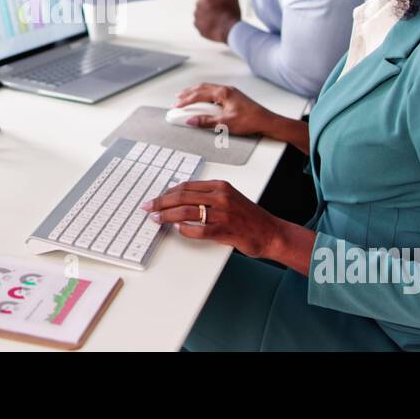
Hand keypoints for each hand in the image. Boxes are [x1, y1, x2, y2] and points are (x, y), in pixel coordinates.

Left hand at [141, 180, 287, 258]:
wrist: (270, 232)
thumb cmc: (248, 217)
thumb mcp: (228, 198)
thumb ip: (207, 196)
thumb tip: (180, 199)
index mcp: (219, 186)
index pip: (186, 186)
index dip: (167, 192)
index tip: (156, 199)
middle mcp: (220, 196)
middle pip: (182, 196)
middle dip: (161, 202)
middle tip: (148, 207)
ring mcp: (222, 213)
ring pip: (186, 212)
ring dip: (167, 216)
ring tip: (157, 219)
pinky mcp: (225, 230)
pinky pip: (199, 230)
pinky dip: (186, 230)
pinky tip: (178, 230)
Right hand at [174, 83, 310, 150]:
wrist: (267, 121)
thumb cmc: (251, 120)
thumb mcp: (226, 123)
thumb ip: (206, 122)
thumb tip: (192, 120)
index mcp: (223, 93)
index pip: (199, 95)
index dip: (186, 101)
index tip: (177, 106)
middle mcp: (226, 90)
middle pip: (202, 88)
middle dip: (189, 93)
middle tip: (178, 97)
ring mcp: (230, 93)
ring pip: (208, 89)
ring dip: (196, 92)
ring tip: (187, 97)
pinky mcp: (233, 97)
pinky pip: (215, 92)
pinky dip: (205, 95)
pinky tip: (204, 101)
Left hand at [193, 0, 240, 42]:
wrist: (229, 30)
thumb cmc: (232, 11)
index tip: (222, 3)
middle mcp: (198, 3)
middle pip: (203, 2)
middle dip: (210, 6)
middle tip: (220, 12)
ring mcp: (196, 15)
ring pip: (201, 13)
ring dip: (207, 14)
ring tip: (218, 20)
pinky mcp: (197, 25)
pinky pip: (200, 23)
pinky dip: (206, 24)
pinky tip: (214, 26)